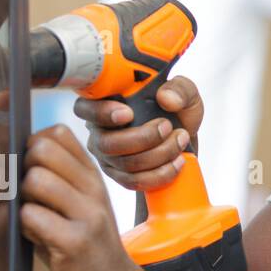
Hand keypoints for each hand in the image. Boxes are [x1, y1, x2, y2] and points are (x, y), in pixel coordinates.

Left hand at [19, 123, 145, 270]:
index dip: (34, 146)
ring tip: (37, 220)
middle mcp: (94, 189)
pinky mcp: (75, 242)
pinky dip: (27, 229)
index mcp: (92, 175)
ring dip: (24, 200)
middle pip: (41, 149)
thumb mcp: (82, 203)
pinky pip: (31, 217)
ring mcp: (88, 214)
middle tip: (32, 198)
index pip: (57, 133)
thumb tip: (13, 154)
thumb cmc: (87, 245)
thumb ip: (58, 177)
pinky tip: (41, 240)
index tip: (35, 171)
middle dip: (24, 171)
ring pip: (35, 180)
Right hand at [74, 75, 202, 192]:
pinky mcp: (120, 176)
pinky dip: (161, 174)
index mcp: (105, 103)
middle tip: (168, 127)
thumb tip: (166, 98)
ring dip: (159, 154)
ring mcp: (107, 156)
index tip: (129, 114)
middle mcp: (99, 131)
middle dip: (143, 138)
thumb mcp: (186, 94)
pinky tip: (177, 162)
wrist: (184, 143)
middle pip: (107, 143)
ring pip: (125, 164)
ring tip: (180, 141)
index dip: (102, 113)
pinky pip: (134, 181)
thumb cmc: (178, 113)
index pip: (84, 108)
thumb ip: (180, 89)